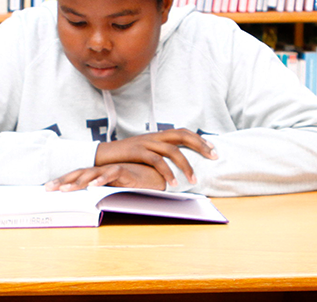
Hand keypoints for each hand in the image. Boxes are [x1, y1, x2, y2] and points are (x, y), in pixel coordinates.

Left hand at [46, 163, 166, 190]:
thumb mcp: (115, 190)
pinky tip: (93, 186)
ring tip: (65, 190)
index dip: (62, 180)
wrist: (157, 176)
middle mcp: (103, 170)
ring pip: (92, 174)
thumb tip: (85, 206)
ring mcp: (113, 170)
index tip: (47, 187)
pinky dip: (102, 179)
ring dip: (78, 182)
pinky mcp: (126, 172)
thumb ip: (101, 194)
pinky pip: (112, 174)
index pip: (76, 176)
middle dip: (63, 181)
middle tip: (48, 189)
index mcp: (98, 174)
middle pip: (79, 174)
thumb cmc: (135, 183)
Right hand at [94, 129, 217, 185]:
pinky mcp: (137, 151)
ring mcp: (146, 142)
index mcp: (158, 135)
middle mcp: (154, 136)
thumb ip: (159, 153)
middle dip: (200, 146)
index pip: (183, 132)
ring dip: (186, 165)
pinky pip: (157, 161)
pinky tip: (173, 183)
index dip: (199, 139)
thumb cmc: (125, 157)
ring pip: (172, 150)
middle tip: (214, 156)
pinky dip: (167, 172)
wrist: (101, 155)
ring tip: (194, 180)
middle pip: (182, 136)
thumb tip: (177, 160)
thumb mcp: (144, 152)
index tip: (212, 149)